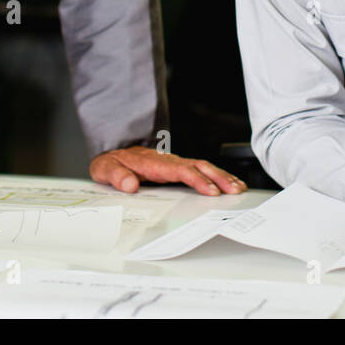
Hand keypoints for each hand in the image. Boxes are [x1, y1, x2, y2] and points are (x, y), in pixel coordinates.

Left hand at [90, 146, 246, 195]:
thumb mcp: (106, 169)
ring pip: (203, 166)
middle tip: (234, 190)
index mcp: (154, 163)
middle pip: (198, 166)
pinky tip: (227, 183)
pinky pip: (200, 170)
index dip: (197, 179)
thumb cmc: (112, 163)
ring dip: (221, 176)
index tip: (210, 190)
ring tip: (238, 187)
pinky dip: (216, 176)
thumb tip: (130, 184)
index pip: (180, 170)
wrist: (113, 153)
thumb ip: (117, 176)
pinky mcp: (178, 168)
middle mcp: (168, 161)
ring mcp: (174, 164)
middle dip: (218, 177)